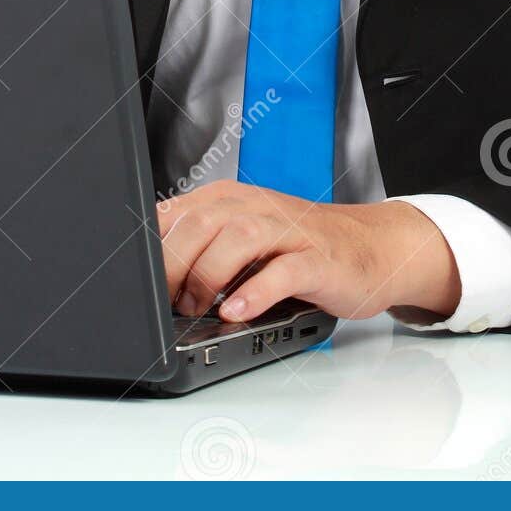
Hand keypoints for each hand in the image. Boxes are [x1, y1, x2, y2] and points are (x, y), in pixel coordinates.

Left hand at [155, 180, 461, 324]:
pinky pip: (284, 271)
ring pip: (238, 237)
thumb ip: (199, 246)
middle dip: (173, 265)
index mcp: (229, 200)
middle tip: (166, 302)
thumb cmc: (300, 247)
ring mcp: (290, 231)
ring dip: (209, 275)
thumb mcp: (242, 238)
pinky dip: (255, 292)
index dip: (151, 249)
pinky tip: (236, 310)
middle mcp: (256, 207)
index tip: (138, 284)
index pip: (175, 212)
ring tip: (199, 307)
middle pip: (200, 223)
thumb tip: (148, 274)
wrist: (371, 245)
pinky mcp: (318, 259)